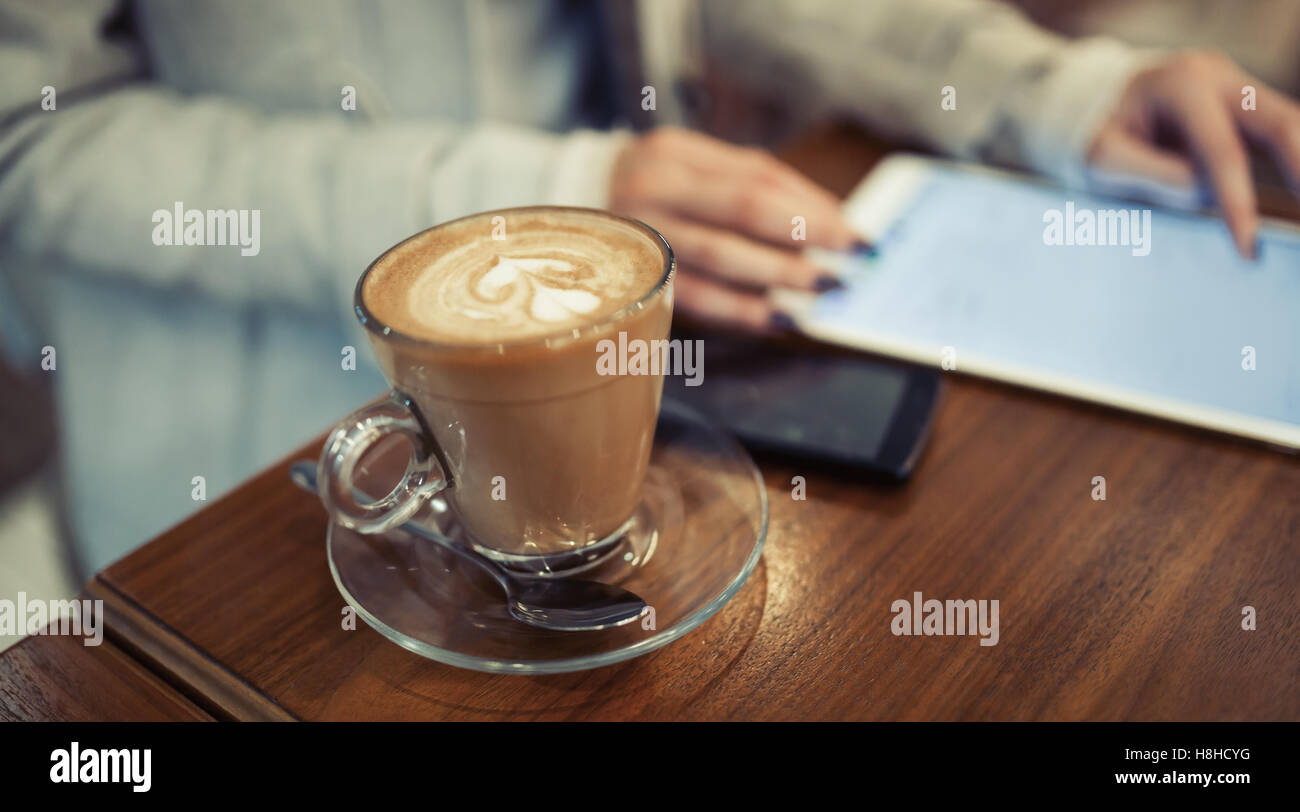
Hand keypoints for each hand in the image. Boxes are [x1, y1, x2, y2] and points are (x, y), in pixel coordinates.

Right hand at [609, 127, 861, 330]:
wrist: (571, 209)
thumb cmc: (652, 192)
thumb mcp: (694, 170)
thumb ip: (754, 186)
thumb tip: (829, 221)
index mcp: (675, 153)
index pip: (757, 179)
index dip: (812, 209)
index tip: (854, 234)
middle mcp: (652, 188)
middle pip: (742, 212)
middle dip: (804, 241)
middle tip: (842, 268)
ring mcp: (638, 233)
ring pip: (718, 257)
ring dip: (776, 278)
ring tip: (816, 294)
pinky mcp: (633, 278)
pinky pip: (694, 296)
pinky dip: (738, 310)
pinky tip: (772, 319)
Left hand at [1088, 50, 1299, 258]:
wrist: (1091, 100)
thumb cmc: (1093, 132)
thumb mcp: (1103, 158)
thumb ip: (1152, 175)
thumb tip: (1204, 193)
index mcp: (1181, 85)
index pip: (1222, 152)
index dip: (1238, 202)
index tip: (1247, 246)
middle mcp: (1216, 76)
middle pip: (1280, 122)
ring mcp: (1232, 87)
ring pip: (1283, 125)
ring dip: (1298, 167)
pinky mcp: (1239, 105)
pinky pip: (1271, 135)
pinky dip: (1288, 164)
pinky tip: (1294, 195)